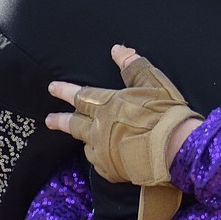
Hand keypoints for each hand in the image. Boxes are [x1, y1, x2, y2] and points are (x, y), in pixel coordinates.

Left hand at [46, 44, 203, 219]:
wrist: (172, 147)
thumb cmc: (163, 111)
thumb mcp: (152, 81)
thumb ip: (133, 65)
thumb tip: (118, 49)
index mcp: (107, 104)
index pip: (80, 95)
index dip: (65, 90)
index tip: (52, 88)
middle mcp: (98, 127)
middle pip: (73, 123)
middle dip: (60, 120)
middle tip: (48, 120)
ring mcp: (102, 150)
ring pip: (86, 144)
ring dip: (84, 140)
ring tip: (85, 141)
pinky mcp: (110, 170)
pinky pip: (101, 164)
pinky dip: (102, 158)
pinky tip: (107, 159)